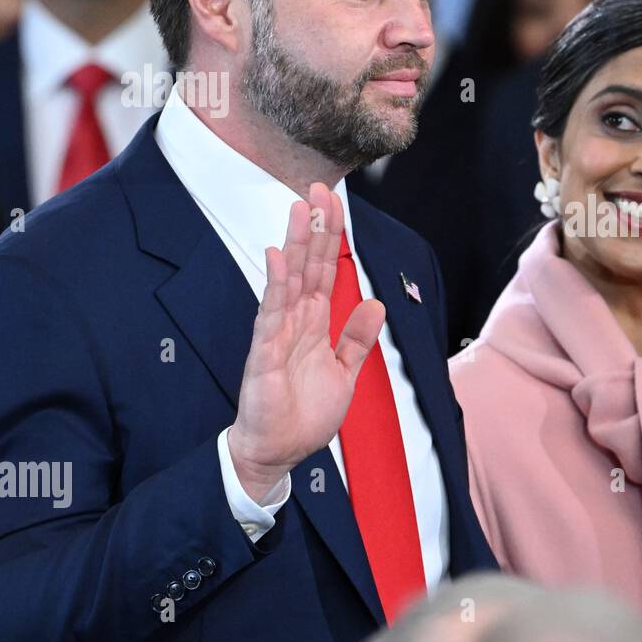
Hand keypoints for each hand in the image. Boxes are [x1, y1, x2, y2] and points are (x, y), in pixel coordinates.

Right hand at [228, 183, 385, 501]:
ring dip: (296, 244)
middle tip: (318, 189)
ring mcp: (278, 334)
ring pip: (289, 280)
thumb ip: (357, 339)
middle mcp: (295, 321)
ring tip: (301, 210)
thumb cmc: (304, 414)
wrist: (278, 452)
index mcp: (314, 324)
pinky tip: (277, 257)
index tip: (335, 205)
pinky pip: (270, 314)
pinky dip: (275, 285)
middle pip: (308, 266)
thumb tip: (376, 305)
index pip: (325, 272)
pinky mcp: (265, 354)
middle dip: (315, 228)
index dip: (332, 240)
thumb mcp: (344, 372)